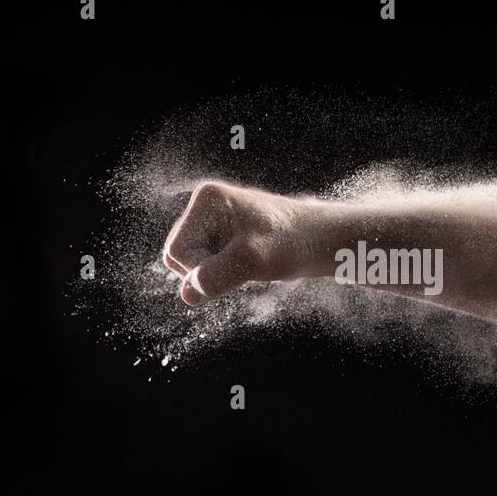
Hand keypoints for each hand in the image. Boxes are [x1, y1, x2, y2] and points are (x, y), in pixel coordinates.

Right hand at [161, 181, 308, 304]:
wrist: (320, 241)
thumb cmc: (292, 243)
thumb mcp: (253, 260)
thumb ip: (217, 276)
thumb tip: (186, 295)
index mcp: (207, 200)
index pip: (177, 252)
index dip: (202, 270)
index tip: (237, 266)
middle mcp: (205, 207)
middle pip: (178, 257)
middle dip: (207, 272)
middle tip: (243, 266)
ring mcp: (212, 223)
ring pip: (191, 264)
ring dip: (215, 275)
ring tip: (247, 265)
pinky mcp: (221, 237)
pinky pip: (205, 266)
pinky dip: (223, 275)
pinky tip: (247, 267)